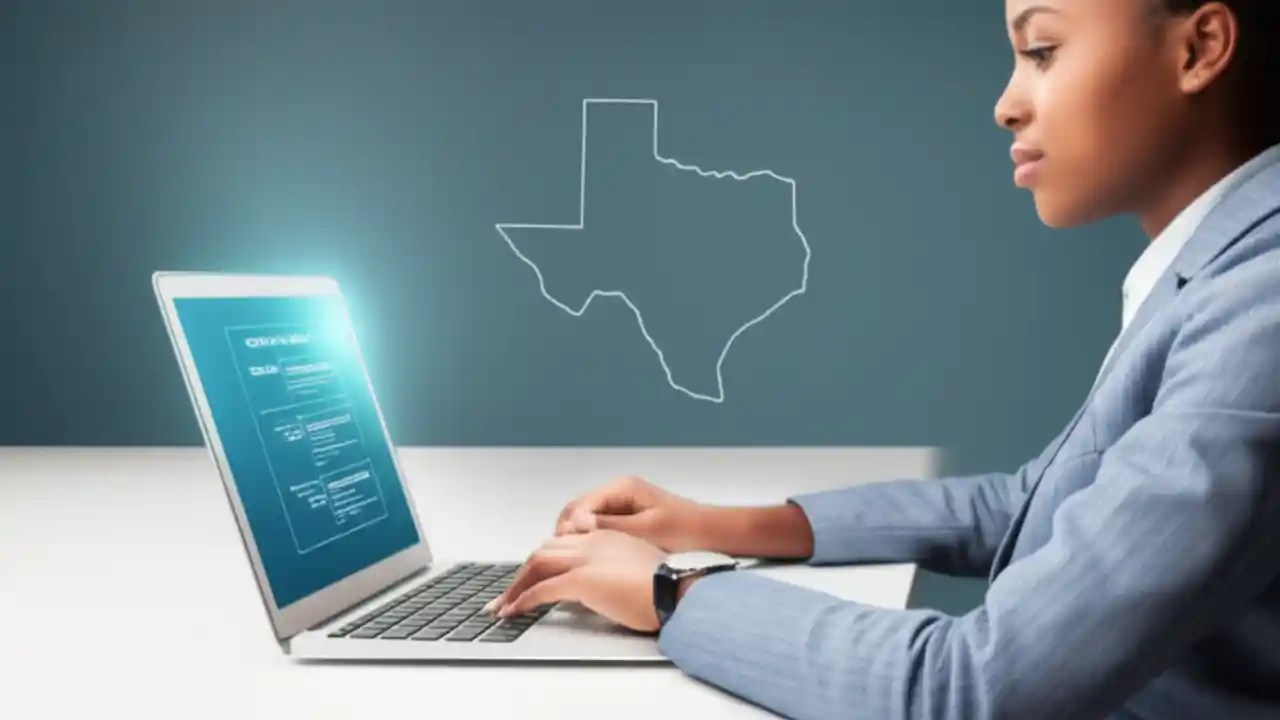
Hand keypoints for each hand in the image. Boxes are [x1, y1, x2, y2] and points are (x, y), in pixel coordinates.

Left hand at [484, 529, 666, 632]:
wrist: (678, 588)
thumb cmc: (668, 585)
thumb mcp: (639, 569)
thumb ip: (618, 570)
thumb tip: (608, 587)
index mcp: (607, 537)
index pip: (565, 543)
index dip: (545, 560)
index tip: (534, 576)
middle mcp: (593, 542)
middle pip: (545, 551)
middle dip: (524, 572)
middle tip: (509, 593)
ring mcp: (586, 559)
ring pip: (537, 564)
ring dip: (516, 585)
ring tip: (503, 605)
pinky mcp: (582, 580)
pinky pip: (542, 589)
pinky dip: (523, 600)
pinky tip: (513, 611)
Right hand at [555, 475, 707, 551]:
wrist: (712, 533)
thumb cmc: (685, 530)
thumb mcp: (646, 530)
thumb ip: (611, 527)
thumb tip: (580, 528)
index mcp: (621, 488)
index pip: (581, 505)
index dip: (571, 527)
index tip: (568, 547)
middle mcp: (617, 492)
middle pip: (577, 509)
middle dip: (566, 531)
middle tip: (563, 556)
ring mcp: (620, 504)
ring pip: (584, 518)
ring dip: (574, 536)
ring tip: (571, 558)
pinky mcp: (625, 519)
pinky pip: (597, 526)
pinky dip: (587, 539)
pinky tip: (587, 556)